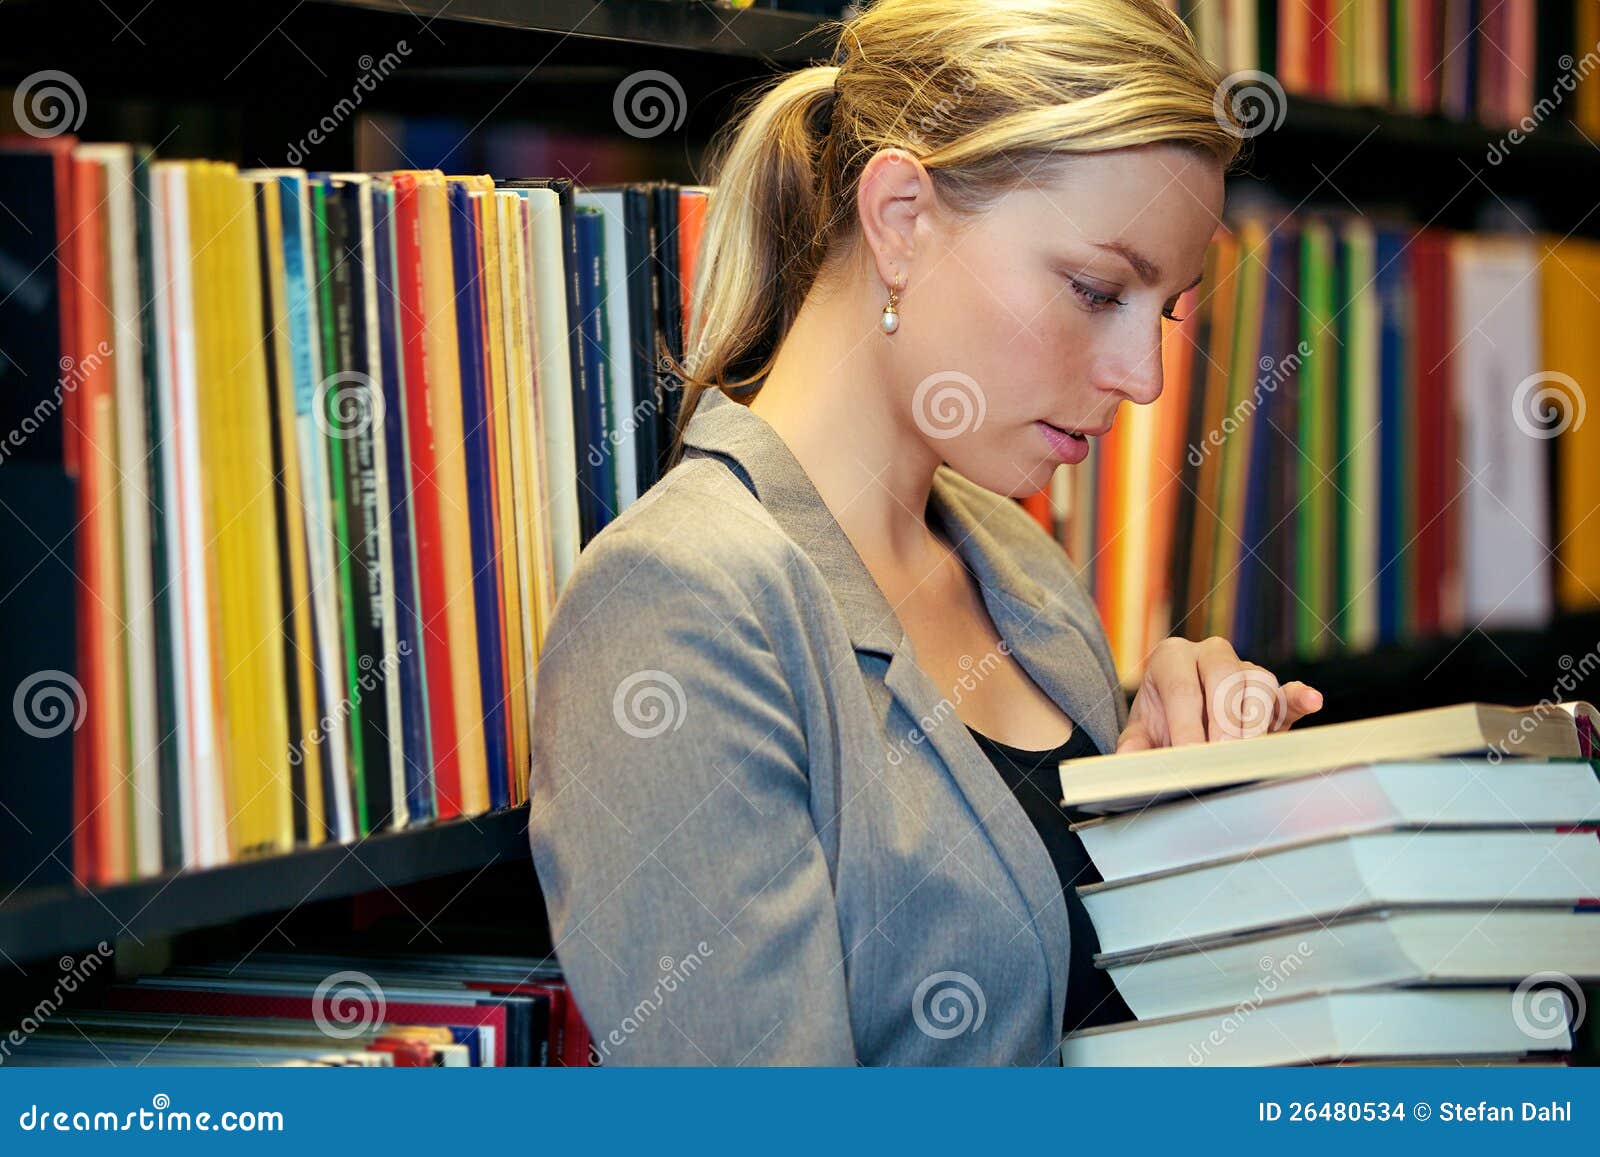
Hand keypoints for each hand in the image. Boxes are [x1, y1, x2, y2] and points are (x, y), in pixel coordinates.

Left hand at [1115, 635, 1322, 753]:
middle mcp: (1211, 654)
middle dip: (1224, 719)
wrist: (1181, 719)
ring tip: (1248, 751)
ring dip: (1255, 719)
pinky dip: (1299, 697)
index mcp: (1172, 658)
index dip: (1186, 722)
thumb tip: (1128, 756)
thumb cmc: (1160, 724)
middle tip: (1221, 754)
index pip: (1182, 687)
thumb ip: (1134, 744)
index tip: (1189, 755)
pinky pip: (1287, 691)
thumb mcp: (1141, 733)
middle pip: (1223, 676)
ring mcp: (1244, 670)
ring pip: (1258, 682)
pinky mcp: (1272, 692)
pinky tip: (1311, 701)